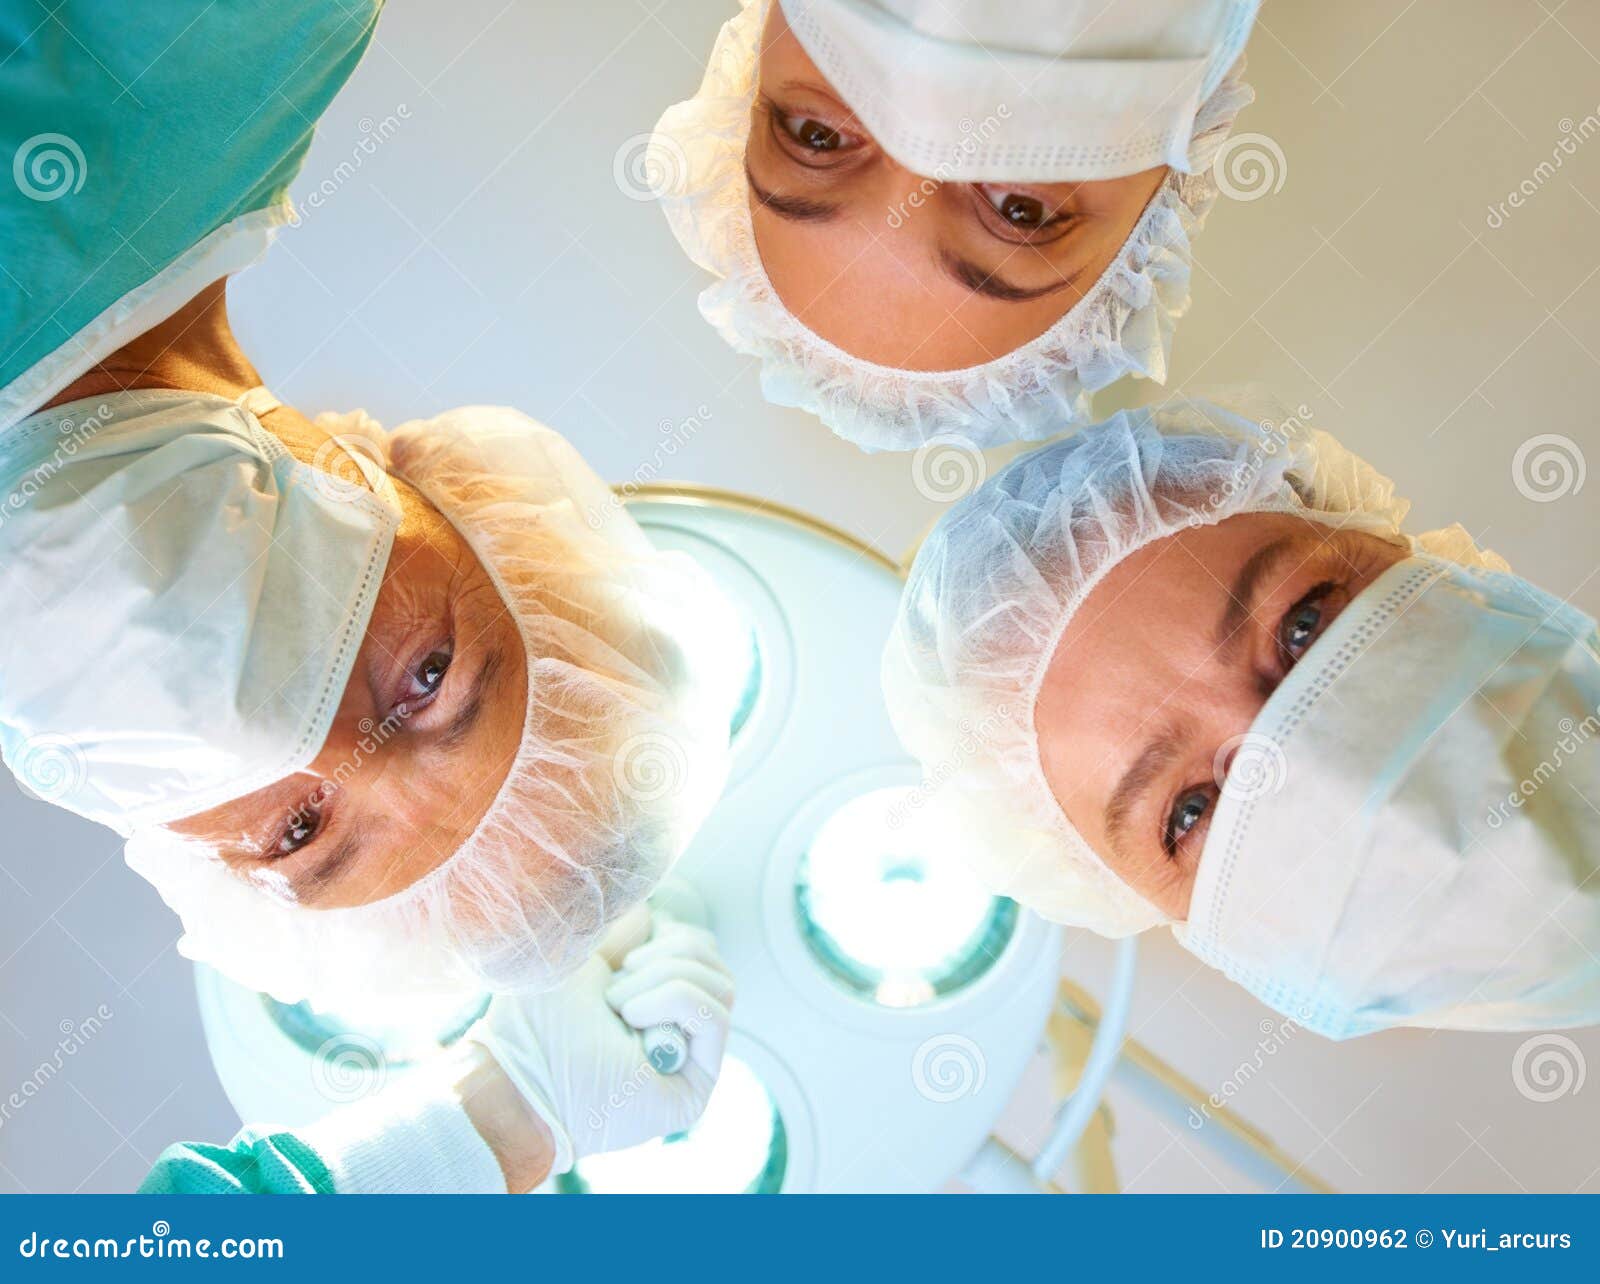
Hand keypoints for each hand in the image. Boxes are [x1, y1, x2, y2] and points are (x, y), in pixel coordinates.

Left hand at [472, 916, 733, 1173]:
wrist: (515, 1083)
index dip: (668, 934)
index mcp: (651, 999)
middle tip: (615, 982)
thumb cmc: (531, 1025)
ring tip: (617, 1004)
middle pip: (712, 961)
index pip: (698, 949)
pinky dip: (674, 1000)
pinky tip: (631, 1017)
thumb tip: (651, 914)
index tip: (622, 953)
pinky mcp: (694, 1087)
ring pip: (720, 985)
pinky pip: (715, 1016)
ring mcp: (687, 1060)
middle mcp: (674, 1030)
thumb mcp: (580, 956)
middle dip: (666, 953)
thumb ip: (620, 933)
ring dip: (666, 977)